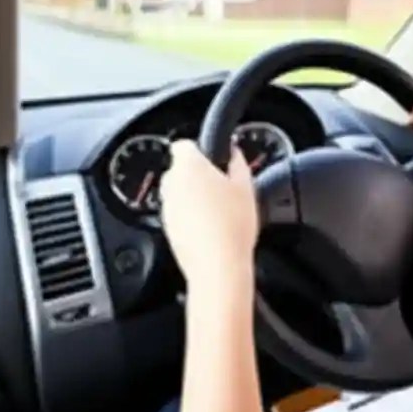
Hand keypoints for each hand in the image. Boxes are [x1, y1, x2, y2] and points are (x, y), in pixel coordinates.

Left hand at [159, 141, 258, 311]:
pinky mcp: (167, 229)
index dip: (201, 150)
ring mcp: (167, 208)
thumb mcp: (246, 187)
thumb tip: (233, 152)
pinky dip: (190, 218)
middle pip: (180, 169)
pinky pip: (178, 215)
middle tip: (222, 187)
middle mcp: (171, 184)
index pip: (184, 144)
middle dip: (197, 175)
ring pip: (179, 193)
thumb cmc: (232, 226)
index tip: (214, 159)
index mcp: (188, 165)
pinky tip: (212, 228)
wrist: (218, 267)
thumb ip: (237, 161)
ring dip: (193, 198)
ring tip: (220, 211)